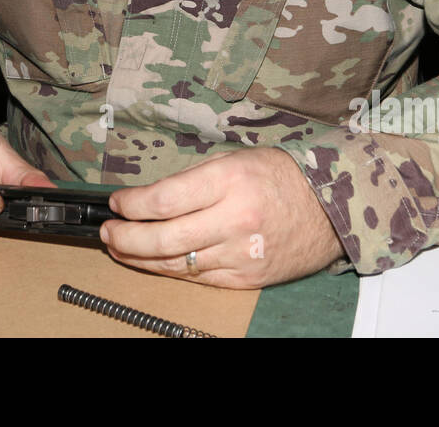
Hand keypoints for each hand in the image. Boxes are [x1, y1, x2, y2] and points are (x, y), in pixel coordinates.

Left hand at [100, 148, 341, 287]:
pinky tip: (155, 262)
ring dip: (141, 258)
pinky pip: (199, 278)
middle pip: (163, 238)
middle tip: (107, 231)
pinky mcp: (247, 278)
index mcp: (229, 181)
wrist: (331, 208)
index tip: (117, 202)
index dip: (132, 204)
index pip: (164, 199)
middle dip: (126, 237)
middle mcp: (233, 219)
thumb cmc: (282, 177)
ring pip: (176, 263)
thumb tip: (151, 197)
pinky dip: (172, 271)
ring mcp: (240, 254)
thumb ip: (194, 180)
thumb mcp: (236, 159)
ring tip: (120, 247)